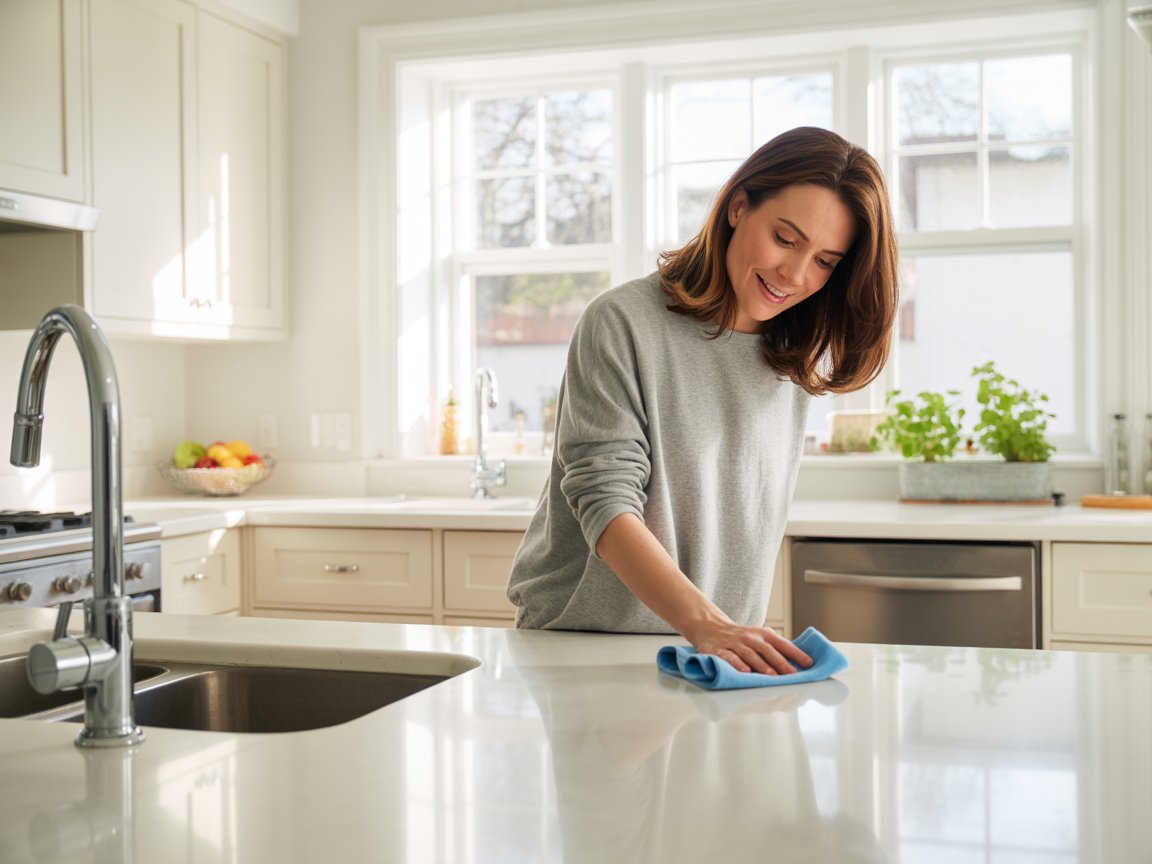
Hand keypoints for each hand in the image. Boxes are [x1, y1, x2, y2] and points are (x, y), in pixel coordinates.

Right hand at [686, 621, 812, 675]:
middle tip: (792, 674)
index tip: (809, 663)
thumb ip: (775, 649)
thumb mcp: (759, 637)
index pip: (782, 643)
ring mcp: (735, 643)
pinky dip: (737, 664)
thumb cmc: (741, 637)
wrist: (710, 627)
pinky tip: (745, 672)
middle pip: (767, 649)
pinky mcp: (720, 650)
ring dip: (761, 664)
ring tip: (772, 675)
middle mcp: (750, 637)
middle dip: (780, 662)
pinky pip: (729, 657)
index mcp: (763, 634)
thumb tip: (798, 664)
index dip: (795, 653)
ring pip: (749, 654)